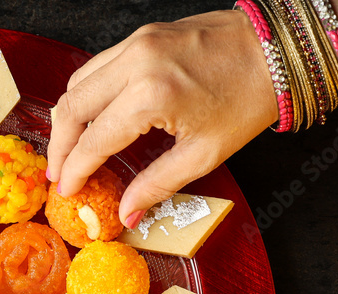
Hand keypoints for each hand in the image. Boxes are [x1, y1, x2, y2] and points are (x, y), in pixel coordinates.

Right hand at [46, 10, 278, 227]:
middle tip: (58, 172)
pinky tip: (94, 118)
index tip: (65, 190)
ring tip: (72, 148)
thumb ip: (156, 185)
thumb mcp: (204, 154)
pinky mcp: (141, 36)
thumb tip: (125, 213)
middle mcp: (136, 62)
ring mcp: (136, 43)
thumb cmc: (249, 99)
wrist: (278, 50)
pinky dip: (86, 95)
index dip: (74, 170)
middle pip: (71, 107)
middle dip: (59, 145)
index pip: (94, 140)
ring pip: (77, 83)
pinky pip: (97, 67)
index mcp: (151, 95)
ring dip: (69, 118)